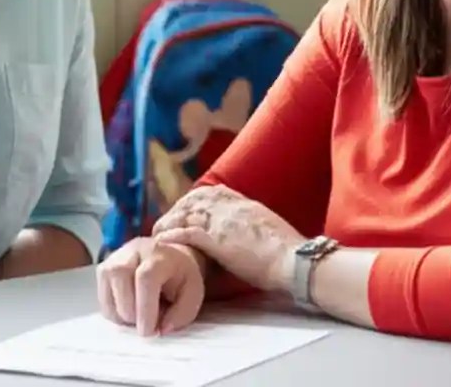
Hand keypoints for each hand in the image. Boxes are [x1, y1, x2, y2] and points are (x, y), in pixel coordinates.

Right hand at [96, 237, 205, 335]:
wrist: (171, 259)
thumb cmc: (182, 279)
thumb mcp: (193, 296)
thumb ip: (180, 315)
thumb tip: (160, 329)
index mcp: (160, 255)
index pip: (146, 277)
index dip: (144, 308)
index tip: (148, 331)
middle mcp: (134, 250)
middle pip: (119, 275)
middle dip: (130, 311)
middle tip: (146, 325)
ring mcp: (116, 257)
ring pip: (106, 285)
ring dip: (119, 312)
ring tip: (138, 318)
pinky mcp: (104, 268)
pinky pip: (101, 295)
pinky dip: (113, 311)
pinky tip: (129, 312)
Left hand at [153, 185, 302, 292]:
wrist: (294, 260)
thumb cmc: (288, 252)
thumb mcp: (270, 228)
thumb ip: (254, 224)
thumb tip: (249, 231)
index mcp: (245, 203)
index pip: (213, 191)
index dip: (195, 198)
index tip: (186, 207)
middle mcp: (231, 207)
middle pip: (195, 200)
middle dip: (178, 209)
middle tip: (166, 220)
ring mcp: (223, 221)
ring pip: (187, 214)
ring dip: (170, 222)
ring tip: (157, 231)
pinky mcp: (217, 240)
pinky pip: (188, 232)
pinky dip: (172, 235)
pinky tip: (161, 240)